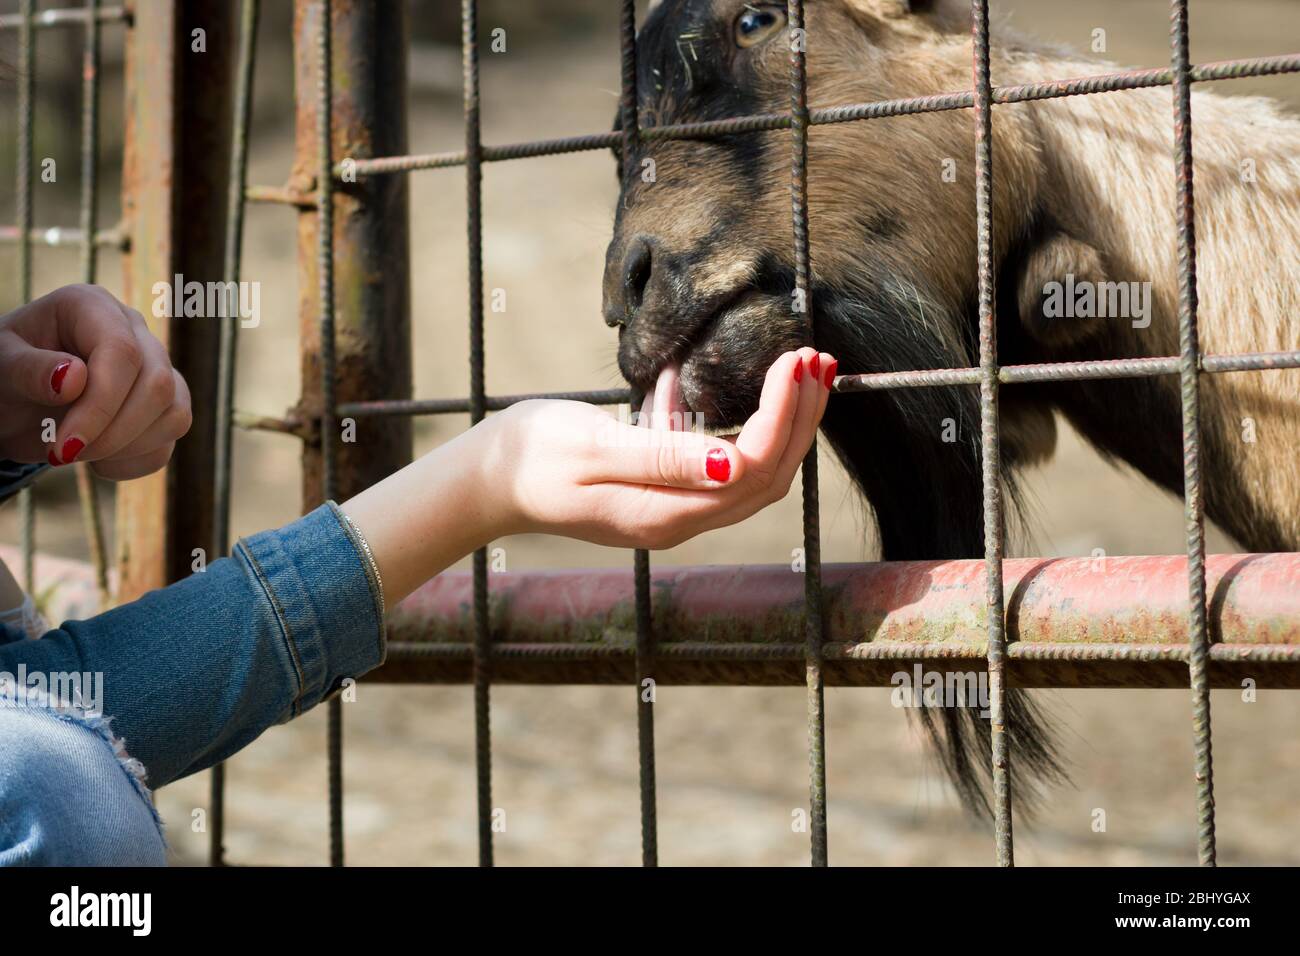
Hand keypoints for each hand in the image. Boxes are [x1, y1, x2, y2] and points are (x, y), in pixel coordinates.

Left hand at [0, 284, 192, 480]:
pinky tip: (98, 459)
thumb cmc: (3, 375)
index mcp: (92, 307)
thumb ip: (28, 369)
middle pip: (157, 385)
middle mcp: (134, 331)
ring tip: (75, 453)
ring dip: (125, 447)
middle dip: (113, 433)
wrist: (11, 400)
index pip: (122, 353)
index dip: (101, 405)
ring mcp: (156, 366)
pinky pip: (171, 438)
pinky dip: (135, 460)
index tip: (65, 446)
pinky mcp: (166, 402)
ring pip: (174, 413)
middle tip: (62, 455)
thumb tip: (75, 378)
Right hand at [342, 347, 834, 605]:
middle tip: (818, 359)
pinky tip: (711, 381)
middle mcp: (681, 518)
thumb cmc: (531, 458)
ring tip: (800, 369)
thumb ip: (663, 455)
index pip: (754, 466)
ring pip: (751, 468)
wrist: (485, 485)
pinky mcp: (660, 491)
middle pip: (767, 474)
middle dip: (801, 417)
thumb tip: (735, 460)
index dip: (786, 415)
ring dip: (781, 420)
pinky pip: (716, 461)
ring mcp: (672, 508)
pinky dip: (733, 421)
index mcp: (668, 511)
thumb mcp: (593, 448)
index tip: (797, 361)